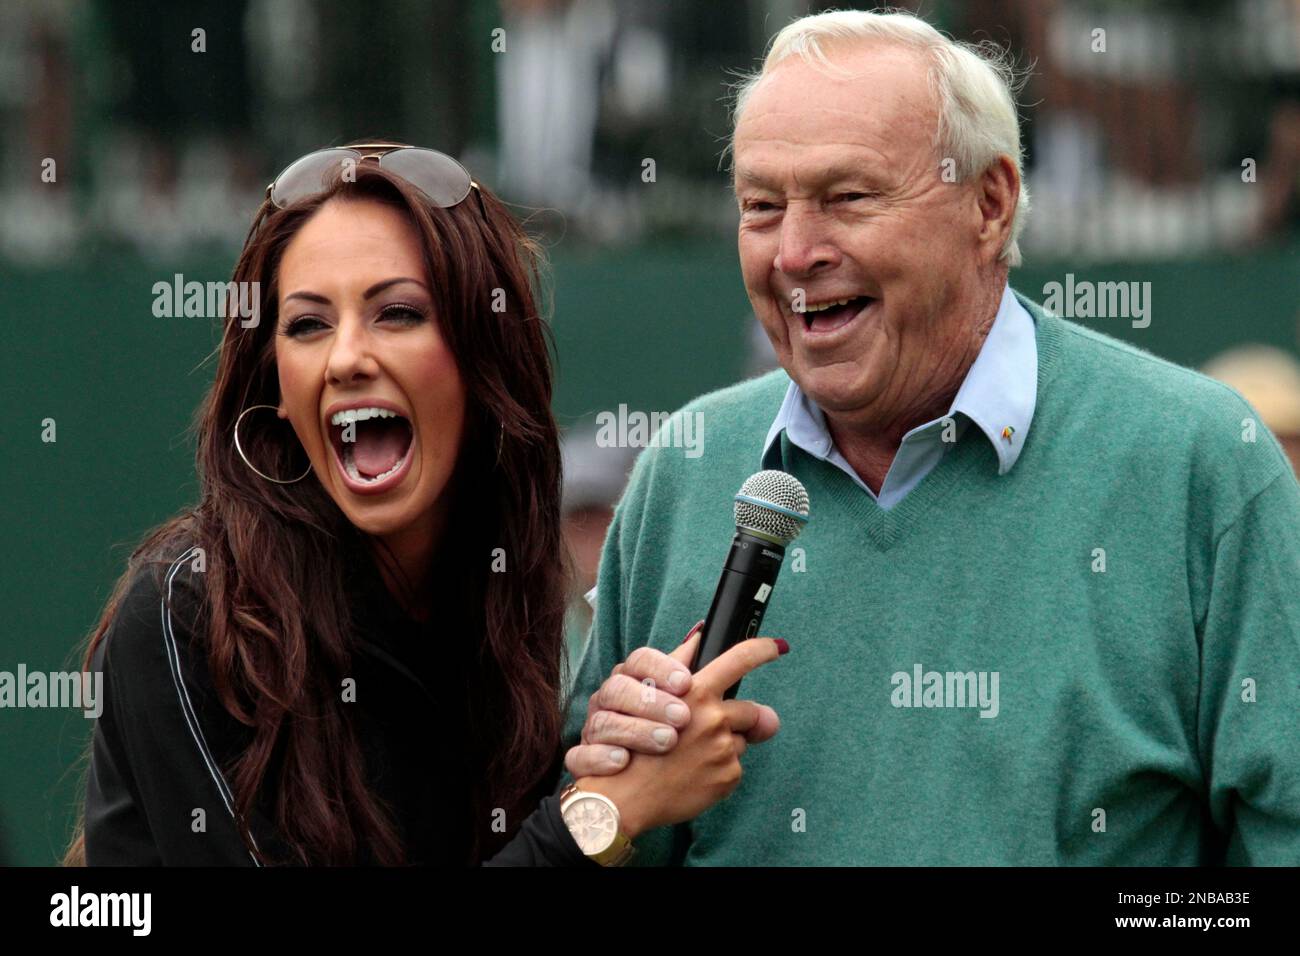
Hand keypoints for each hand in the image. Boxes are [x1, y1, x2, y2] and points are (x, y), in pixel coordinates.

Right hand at [565, 622, 780, 777]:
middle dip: (739, 718)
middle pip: (748, 710)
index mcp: (696, 692)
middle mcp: (713, 718)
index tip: (776, 647)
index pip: (737, 661)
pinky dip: (719, 768)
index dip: (760, 651)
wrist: (624, 797)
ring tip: (691, 756)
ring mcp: (722, 749)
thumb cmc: (631, 742)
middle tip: (710, 731)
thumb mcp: (646, 694)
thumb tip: (698, 633)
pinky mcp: (727, 777)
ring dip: (724, 744)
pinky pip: (734, 766)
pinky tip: (693, 773)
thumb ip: (678, 663)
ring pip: (741, 740)